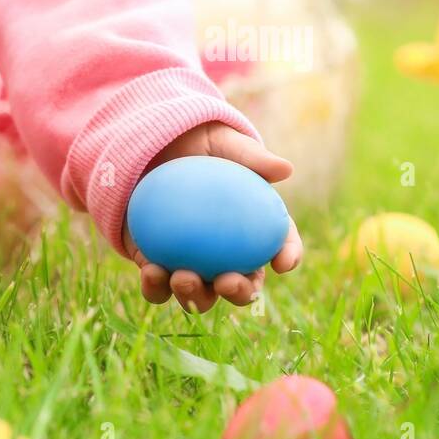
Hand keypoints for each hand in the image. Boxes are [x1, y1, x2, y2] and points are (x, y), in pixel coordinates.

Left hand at [122, 122, 302, 312]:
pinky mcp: (156, 266)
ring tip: (183, 277)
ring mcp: (191, 264)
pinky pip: (158, 286)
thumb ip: (253, 157)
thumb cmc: (197, 142)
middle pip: (241, 285)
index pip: (279, 244)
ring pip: (199, 294)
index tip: (283, 262)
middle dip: (239, 293)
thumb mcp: (225, 143)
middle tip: (228, 282)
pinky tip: (151, 271)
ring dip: (194, 296)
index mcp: (253, 227)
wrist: (149, 145)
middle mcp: (226, 255)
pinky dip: (156, 286)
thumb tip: (286, 169)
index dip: (288, 256)